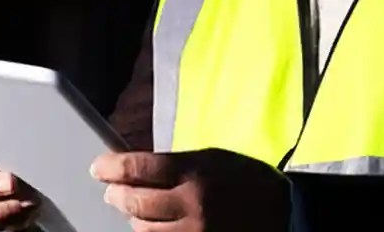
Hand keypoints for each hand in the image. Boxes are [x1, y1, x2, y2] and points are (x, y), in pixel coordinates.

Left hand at [91, 148, 289, 231]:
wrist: (284, 213)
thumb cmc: (244, 180)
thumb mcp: (211, 159)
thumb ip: (173, 165)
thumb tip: (133, 169)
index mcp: (196, 173)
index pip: (139, 168)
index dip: (112, 168)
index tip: (99, 168)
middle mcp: (193, 205)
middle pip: (135, 202)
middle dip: (117, 195)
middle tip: (112, 191)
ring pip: (143, 231)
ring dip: (134, 220)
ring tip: (136, 211)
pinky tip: (152, 227)